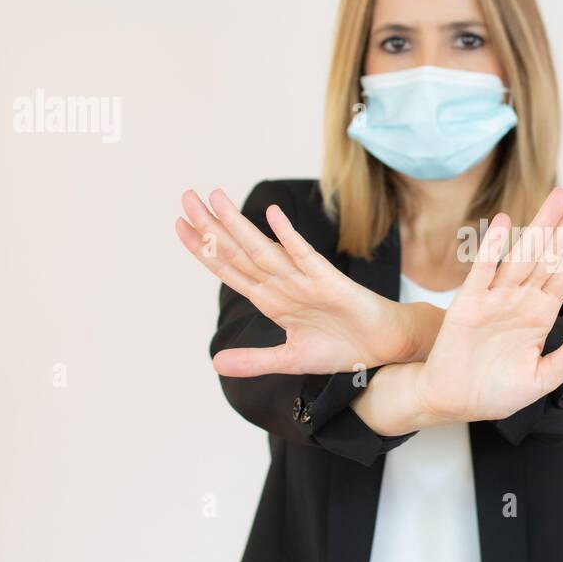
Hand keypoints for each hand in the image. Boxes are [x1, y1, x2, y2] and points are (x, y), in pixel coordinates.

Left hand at [174, 188, 431, 376]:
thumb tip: (215, 363)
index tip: (178, 225)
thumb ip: (254, 361)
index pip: (229, 269)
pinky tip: (273, 215)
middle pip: (239, 252)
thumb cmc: (342, 347)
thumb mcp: (290, 359)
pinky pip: (305, 256)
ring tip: (215, 199)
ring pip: (264, 250)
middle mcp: (283, 284)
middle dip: (210, 227)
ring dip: (238, 226)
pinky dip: (289, 237)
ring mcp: (304, 280)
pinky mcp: (330, 282)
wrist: (383, 347)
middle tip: (186, 197)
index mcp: (271, 299)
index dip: (203, 249)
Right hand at [414, 181, 562, 422]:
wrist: (452, 401)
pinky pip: (482, 271)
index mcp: (542, 314)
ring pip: (523, 254)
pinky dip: (492, 247)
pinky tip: (502, 223)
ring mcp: (495, 298)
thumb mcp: (541, 380)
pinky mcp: (468, 304)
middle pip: (550, 253)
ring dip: (541, 225)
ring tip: (558, 194)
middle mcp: (521, 299)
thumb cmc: (495, 392)